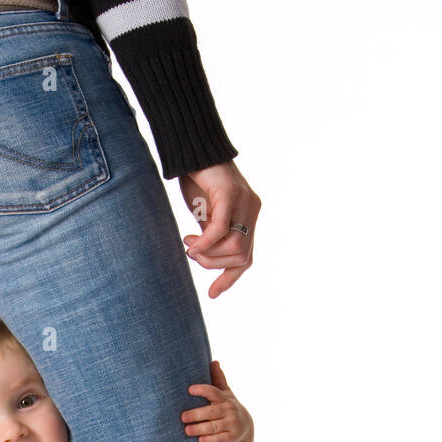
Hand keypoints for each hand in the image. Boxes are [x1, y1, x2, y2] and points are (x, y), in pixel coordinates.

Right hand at [179, 160, 260, 297]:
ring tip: (189, 245)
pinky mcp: (231, 194)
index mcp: (248, 216)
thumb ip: (210, 236)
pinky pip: (221, 230)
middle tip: (191, 253)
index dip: (230, 278)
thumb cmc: (196, 179)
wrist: (192, 148)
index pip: (246, 257)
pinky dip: (205, 242)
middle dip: (213, 264)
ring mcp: (245, 202)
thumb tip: (204, 258)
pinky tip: (190, 243)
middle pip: (241, 256)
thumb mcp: (204, 216)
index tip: (212, 293)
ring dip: (208, 254)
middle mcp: (252, 209)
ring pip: (235, 247)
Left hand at [180, 359, 254, 441]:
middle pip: (211, 411)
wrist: (245, 425)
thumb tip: (214, 361)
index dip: (202, 390)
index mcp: (224, 397)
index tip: (189, 389)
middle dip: (196, 414)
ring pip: (214, 426)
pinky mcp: (232, 436)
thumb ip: (218, 379)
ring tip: (187, 430)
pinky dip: (210, 439)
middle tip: (182, 417)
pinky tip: (200, 440)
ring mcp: (231, 423)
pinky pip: (220, 438)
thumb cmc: (228, 406)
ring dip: (200, 429)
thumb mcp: (225, 392)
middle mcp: (228, 409)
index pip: (213, 391)